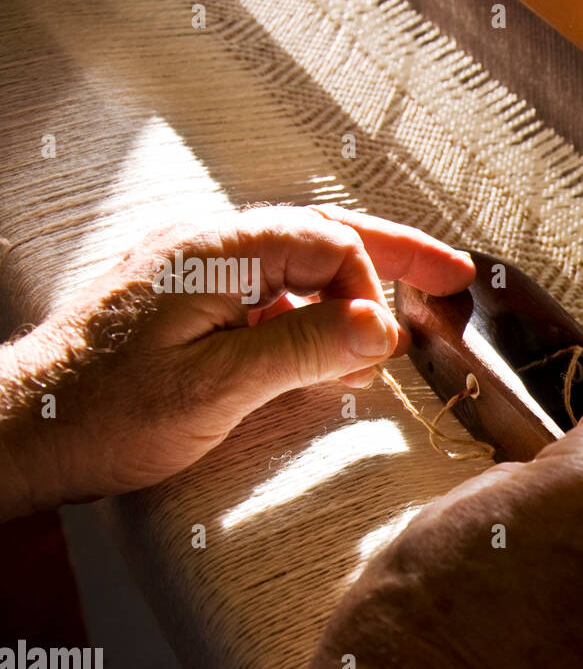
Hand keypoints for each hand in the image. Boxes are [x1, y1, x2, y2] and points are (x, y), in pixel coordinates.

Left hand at [0, 205, 474, 519]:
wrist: (24, 433)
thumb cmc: (103, 414)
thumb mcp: (215, 388)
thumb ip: (302, 349)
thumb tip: (379, 324)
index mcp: (215, 252)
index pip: (327, 242)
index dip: (367, 290)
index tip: (381, 347)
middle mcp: (209, 248)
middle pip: (323, 235)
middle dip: (393, 255)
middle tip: (454, 275)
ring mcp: (198, 273)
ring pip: (300, 264)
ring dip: (352, 290)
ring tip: (393, 325)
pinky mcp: (191, 303)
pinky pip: (270, 293)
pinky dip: (313, 314)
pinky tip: (327, 349)